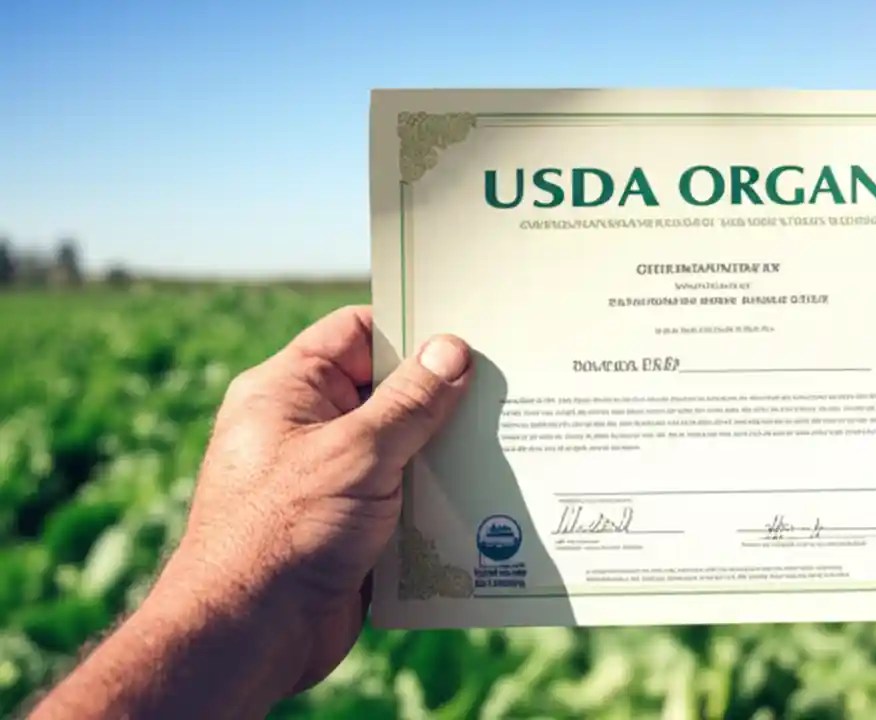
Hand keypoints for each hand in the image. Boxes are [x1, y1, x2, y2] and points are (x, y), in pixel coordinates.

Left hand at [31, 306, 471, 718]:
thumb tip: (452, 349)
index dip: (409, 329)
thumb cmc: (287, 530)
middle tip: (505, 386)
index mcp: (288, 390)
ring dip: (446, 451)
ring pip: (402, 446)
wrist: (249, 634)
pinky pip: (404, 495)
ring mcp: (329, 478)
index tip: (467, 333)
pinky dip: (438, 496)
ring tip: (508, 440)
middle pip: (387, 390)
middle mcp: (306, 428)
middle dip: (442, 395)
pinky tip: (486, 496)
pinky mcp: (350, 524)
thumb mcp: (358, 452)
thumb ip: (411, 401)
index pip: (356, 333)